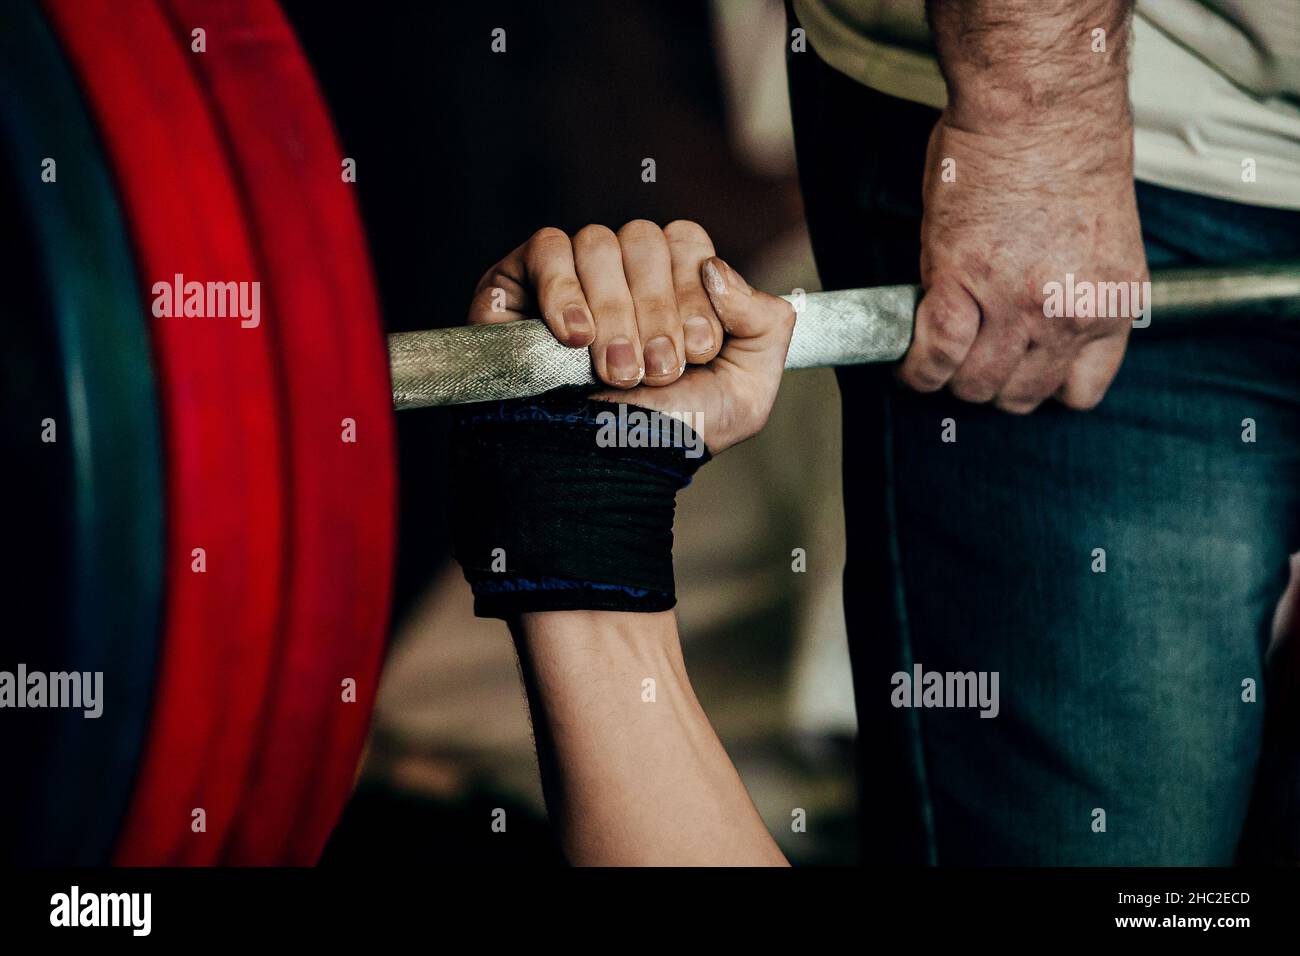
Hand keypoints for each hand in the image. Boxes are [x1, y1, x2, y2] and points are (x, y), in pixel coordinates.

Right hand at [469, 220, 793, 452]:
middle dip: (656, 312)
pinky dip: (565, 292)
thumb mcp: (746, 390)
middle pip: (644, 238)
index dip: (694, 293)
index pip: (688, 241)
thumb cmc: (667, 433)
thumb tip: (714, 267)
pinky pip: (547, 249)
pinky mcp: (521, 280)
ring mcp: (573, 272)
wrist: (600, 470)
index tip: (697, 353)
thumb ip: (765, 322)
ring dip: (613, 314)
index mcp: (676, 284)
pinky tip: (574, 338)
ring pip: (598, 244)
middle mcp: (625, 271)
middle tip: (655, 371)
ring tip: (616, 371)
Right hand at [899, 35, 1147, 412]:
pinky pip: (934, 356)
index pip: (1080, 390)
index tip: (1022, 369)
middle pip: (1020, 396)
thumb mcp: (1099, 239)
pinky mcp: (959, 284)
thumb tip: (1030, 325)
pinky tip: (909, 360)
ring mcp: (1014, 304)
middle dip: (992, 384)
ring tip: (938, 354)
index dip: (1043, 385)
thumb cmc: (1068, 151)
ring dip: (951, 378)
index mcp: (1112, 303)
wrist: (1040, 104)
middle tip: (971, 356)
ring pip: (974, 386)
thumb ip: (1074, 290)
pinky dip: (916, 367)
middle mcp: (1068, 314)